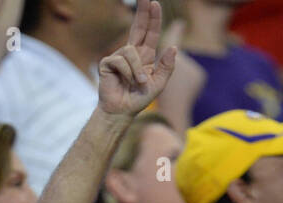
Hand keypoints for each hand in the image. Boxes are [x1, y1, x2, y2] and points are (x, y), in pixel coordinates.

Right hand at [97, 0, 176, 117]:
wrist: (122, 111)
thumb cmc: (139, 99)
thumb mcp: (159, 84)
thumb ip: (166, 67)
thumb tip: (173, 48)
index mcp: (145, 55)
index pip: (150, 32)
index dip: (152, 18)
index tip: (154, 3)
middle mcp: (132, 52)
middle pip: (138, 26)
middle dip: (142, 11)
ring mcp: (119, 56)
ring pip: (131, 51)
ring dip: (137, 71)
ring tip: (138, 84)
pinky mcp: (108, 62)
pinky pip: (121, 61)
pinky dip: (128, 73)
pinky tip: (124, 82)